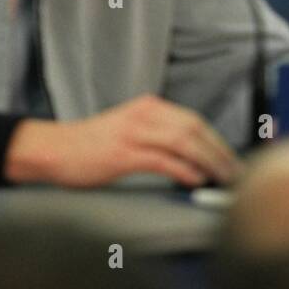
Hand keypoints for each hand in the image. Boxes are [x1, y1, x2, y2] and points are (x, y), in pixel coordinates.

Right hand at [4, 94, 239, 188]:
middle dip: (219, 152)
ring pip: (183, 142)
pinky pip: (162, 160)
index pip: (193, 121)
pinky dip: (183, 170)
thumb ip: (157, 139)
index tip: (231, 160)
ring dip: (209, 162)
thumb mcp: (128, 131)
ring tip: (222, 179)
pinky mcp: (123, 154)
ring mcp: (133, 133)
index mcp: (147, 107)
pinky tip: (194, 180)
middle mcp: (143, 115)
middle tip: (235, 173)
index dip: (216, 142)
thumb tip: (191, 161)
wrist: (53, 149)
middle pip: (194, 129)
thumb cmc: (89, 146)